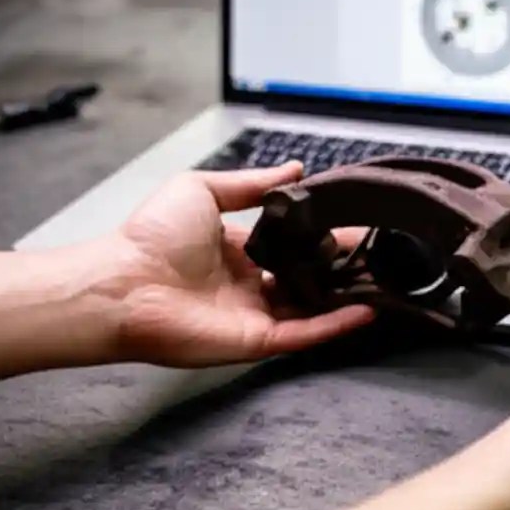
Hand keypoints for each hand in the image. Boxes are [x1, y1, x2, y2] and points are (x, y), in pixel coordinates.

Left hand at [109, 162, 374, 366]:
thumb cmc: (153, 236)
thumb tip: (295, 169)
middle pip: (307, 277)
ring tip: (384, 279)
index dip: (322, 234)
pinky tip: (367, 309)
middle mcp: (250, 284)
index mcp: (236, 250)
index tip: (356, 221)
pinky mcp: (257, 340)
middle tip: (379, 252)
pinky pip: (305, 334)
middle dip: (341, 266)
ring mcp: (255, 315)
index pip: (291, 244)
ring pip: (313, 307)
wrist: (125, 284)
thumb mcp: (202, 189)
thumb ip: (251, 183)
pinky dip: (337, 324)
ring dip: (346, 296)